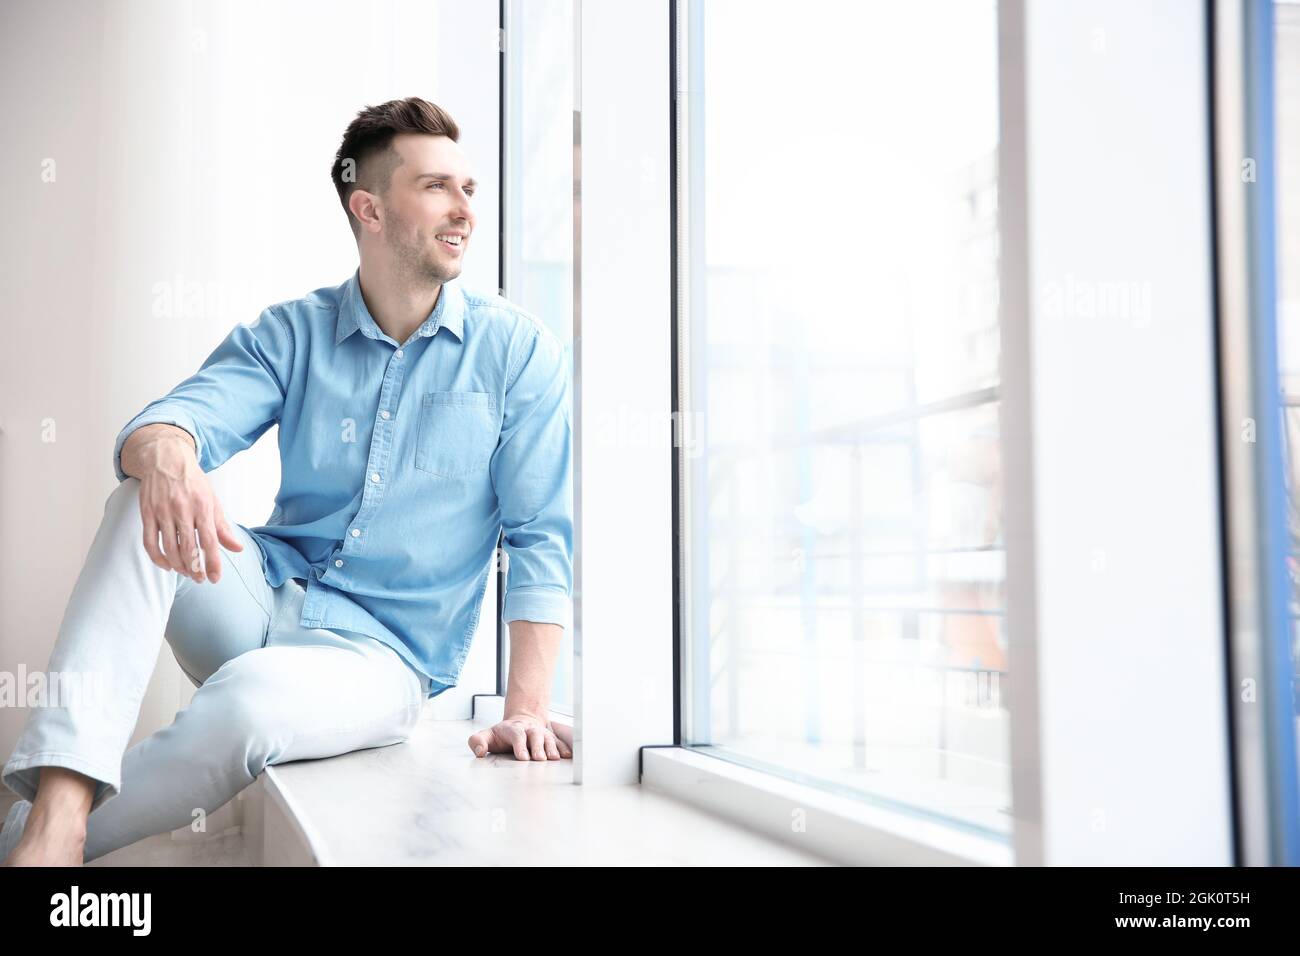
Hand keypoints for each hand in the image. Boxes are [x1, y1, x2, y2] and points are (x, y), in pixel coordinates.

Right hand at [129, 426, 242, 583]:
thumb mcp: (213, 500)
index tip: (214, 578)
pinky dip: (157, 558)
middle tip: (199, 579)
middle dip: (195, 569)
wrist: (166, 459)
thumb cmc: (193, 482)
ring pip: (169, 548)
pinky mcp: (147, 513)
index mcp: (202, 507)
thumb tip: (237, 548)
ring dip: (178, 566)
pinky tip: (166, 565)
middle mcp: (182, 510)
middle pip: (188, 548)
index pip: (209, 541)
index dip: (212, 563)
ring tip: (186, 573)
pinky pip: (150, 542)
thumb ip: (223, 527)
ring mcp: (162, 512)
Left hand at [468, 715, 572, 759]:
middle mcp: (529, 730)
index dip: (520, 745)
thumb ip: (477, 741)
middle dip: (538, 746)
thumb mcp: (487, 735)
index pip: (517, 735)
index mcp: (513, 729)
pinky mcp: (550, 739)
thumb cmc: (502, 734)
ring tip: (554, 759)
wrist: (521, 721)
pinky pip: (559, 742)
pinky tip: (567, 755)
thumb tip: (479, 752)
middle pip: (535, 735)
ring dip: (552, 748)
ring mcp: (541, 733)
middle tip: (540, 759)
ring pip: (548, 738)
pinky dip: (564, 748)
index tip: (523, 758)